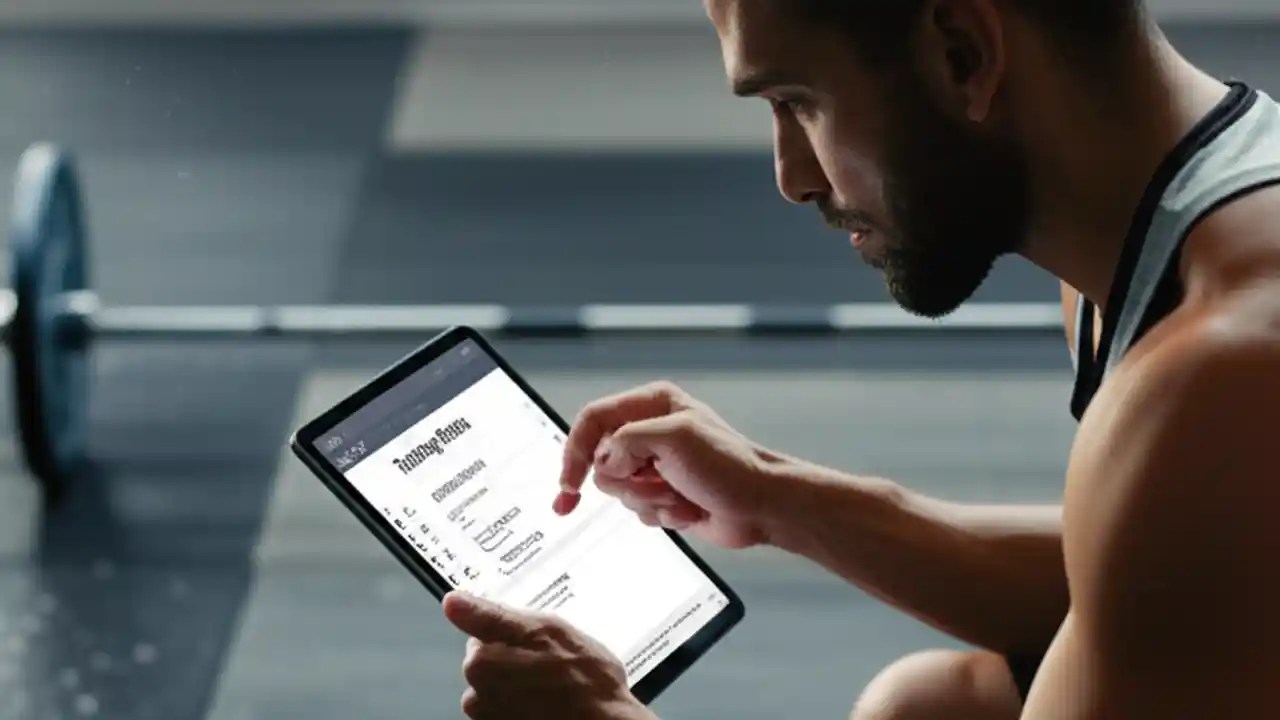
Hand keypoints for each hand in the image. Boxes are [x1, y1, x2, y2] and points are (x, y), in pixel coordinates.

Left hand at [443, 592, 652, 719]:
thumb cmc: (581, 679)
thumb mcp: (542, 628)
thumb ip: (490, 615)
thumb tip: (453, 602)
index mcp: (480, 660)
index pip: (482, 632)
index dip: (512, 632)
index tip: (530, 640)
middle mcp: (476, 692)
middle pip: (491, 661)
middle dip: (516, 658)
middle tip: (550, 662)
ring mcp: (490, 716)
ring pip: (502, 687)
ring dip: (522, 684)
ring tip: (554, 685)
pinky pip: (510, 709)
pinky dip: (525, 705)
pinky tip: (549, 702)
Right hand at [555, 381, 777, 549]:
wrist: (761, 506)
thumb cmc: (729, 466)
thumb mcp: (674, 439)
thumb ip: (626, 441)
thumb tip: (604, 464)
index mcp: (652, 404)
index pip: (593, 419)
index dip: (576, 451)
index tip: (569, 486)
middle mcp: (649, 431)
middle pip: (602, 462)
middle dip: (630, 483)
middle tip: (660, 483)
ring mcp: (655, 464)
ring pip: (619, 491)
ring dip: (650, 501)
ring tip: (682, 495)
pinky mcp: (662, 493)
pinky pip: (637, 510)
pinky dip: (661, 515)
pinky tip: (688, 508)